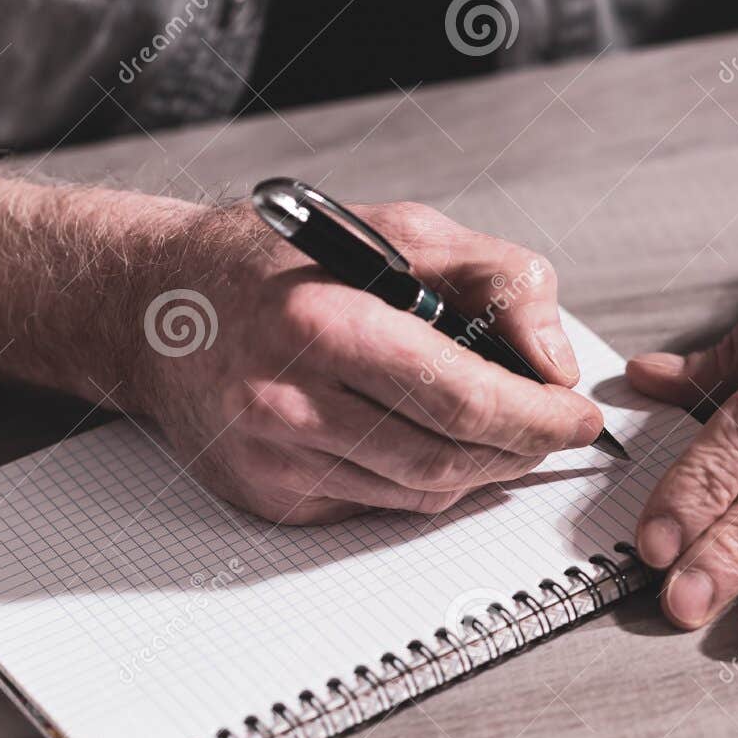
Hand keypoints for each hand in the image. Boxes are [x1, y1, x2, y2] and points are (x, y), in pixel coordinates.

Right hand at [132, 201, 602, 522]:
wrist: (158, 307)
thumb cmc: (279, 261)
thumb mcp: (398, 230)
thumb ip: (495, 279)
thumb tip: (555, 361)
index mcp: (324, 323)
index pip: (463, 398)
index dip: (539, 417)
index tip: (579, 415)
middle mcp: (288, 401)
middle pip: (449, 459)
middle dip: (522, 448)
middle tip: (556, 428)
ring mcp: (273, 459)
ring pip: (421, 493)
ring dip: (482, 470)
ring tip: (505, 433)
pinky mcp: (268, 496)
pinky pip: (380, 506)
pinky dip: (426, 483)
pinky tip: (433, 442)